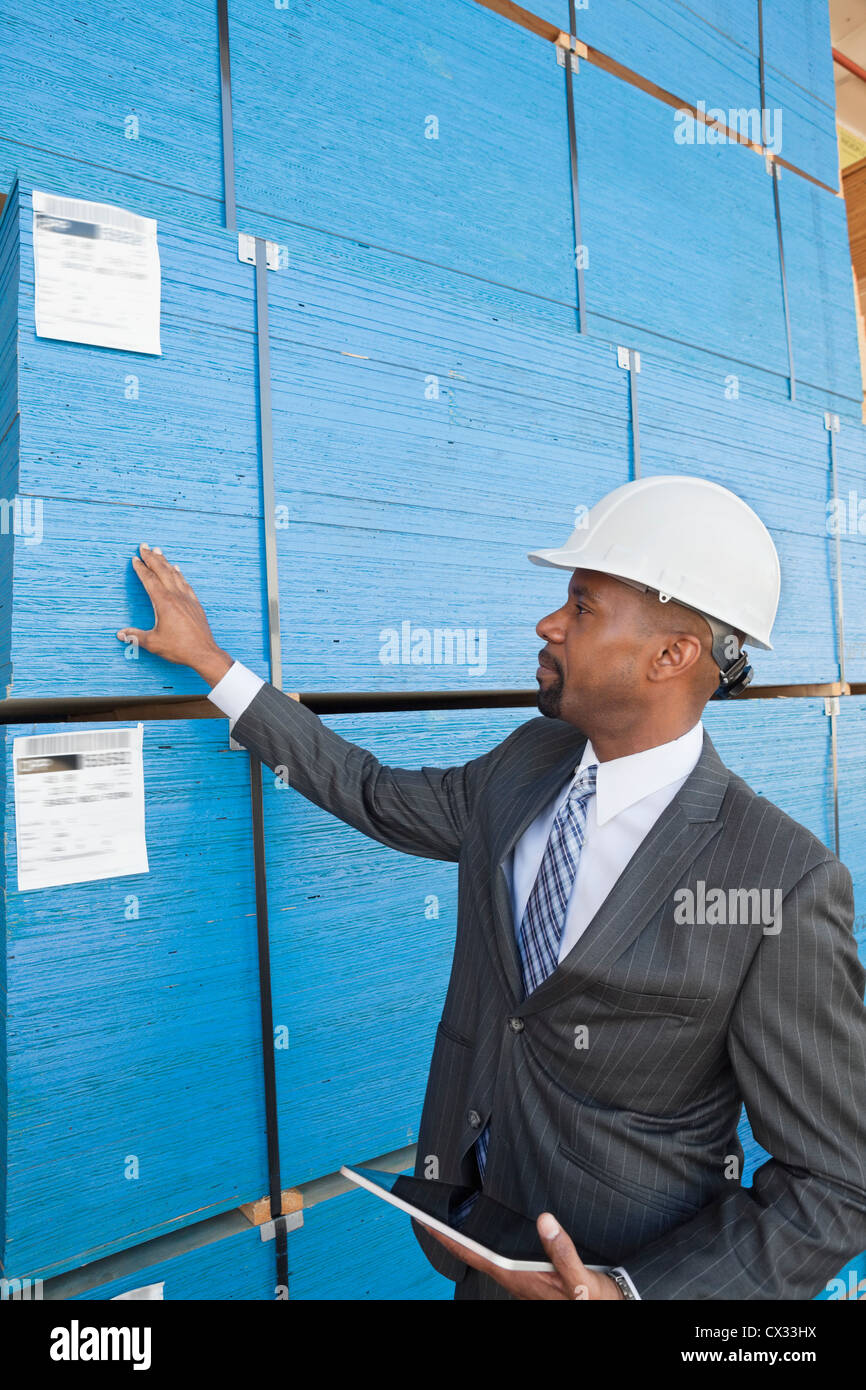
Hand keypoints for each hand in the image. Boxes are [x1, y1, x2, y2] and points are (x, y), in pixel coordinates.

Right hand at [117, 543, 233, 685]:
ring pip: (174, 574)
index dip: (141, 568)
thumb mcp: (153, 643)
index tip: (135, 558)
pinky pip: (185, 583)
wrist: (204, 653)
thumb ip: (135, 636)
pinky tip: (177, 569)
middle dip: (151, 557)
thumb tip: (120, 634)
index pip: (149, 579)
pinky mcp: (195, 604)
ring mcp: (187, 598)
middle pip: (162, 571)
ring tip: (159, 551)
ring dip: (165, 562)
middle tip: (143, 546)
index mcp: (164, 602)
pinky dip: (179, 574)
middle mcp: (176, 596)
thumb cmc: (179, 648)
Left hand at [427, 1211, 624, 1299]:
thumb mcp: (582, 1280)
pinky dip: (483, 1244)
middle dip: (449, 1235)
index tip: (427, 1220)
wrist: (607, 1307)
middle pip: (473, 1254)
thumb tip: (545, 1221)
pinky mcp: (530, 1278)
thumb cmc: (594, 1299)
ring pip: (484, 1256)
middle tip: (428, 1214)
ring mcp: (520, 1279)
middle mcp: (514, 1279)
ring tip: (447, 1220)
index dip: (448, 1237)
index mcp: (520, 1278)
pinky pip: (498, 1258)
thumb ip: (563, 1251)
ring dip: (464, 1239)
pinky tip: (482, 1235)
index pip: (474, 1254)